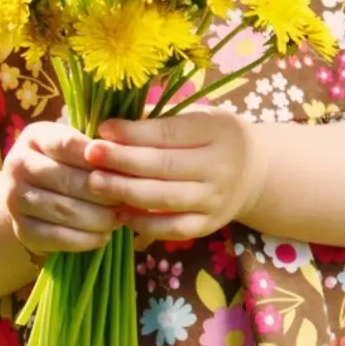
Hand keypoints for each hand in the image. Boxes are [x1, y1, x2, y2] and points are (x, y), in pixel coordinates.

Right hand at [1, 121, 123, 260]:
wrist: (33, 195)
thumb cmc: (69, 163)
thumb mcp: (78, 144)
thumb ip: (99, 144)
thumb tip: (132, 150)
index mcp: (34, 136)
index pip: (66, 143)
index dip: (97, 155)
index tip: (123, 165)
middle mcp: (17, 164)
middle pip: (66, 179)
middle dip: (102, 191)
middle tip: (128, 198)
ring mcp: (15, 199)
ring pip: (63, 210)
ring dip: (97, 217)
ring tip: (120, 218)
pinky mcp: (21, 230)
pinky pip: (56, 237)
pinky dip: (84, 239)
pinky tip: (103, 236)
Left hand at [82, 110, 264, 244]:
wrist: (255, 172)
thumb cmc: (213, 136)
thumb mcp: (196, 116)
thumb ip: (158, 120)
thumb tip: (111, 124)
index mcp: (216, 131)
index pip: (168, 133)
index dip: (133, 132)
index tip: (102, 129)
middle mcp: (219, 167)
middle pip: (164, 166)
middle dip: (122, 161)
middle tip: (90, 156)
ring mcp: (216, 200)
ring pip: (165, 199)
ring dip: (126, 192)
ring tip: (95, 183)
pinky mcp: (209, 225)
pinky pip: (173, 229)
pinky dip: (144, 223)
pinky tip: (119, 213)